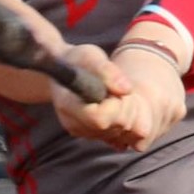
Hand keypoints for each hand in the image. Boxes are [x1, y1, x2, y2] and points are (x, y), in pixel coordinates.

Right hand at [51, 44, 184, 150]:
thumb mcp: (89, 56)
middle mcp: (74, 124)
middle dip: (124, 106)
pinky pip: (122, 136)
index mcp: (68, 105)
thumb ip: (106, 71)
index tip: (113, 88)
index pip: (99, 118)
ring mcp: (84, 132)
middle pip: (114, 126)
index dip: (115, 104)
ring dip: (125, 112)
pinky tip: (114, 106)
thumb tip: (126, 89)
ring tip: (113, 95)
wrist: (66, 70)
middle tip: (117, 88)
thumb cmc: (77, 60)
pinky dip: (124, 120)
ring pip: (121, 132)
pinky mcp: (94, 136)